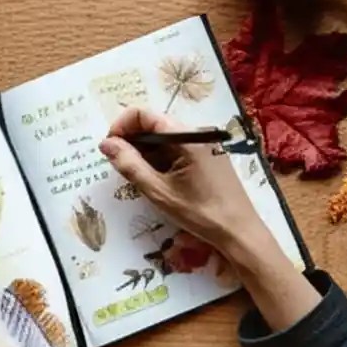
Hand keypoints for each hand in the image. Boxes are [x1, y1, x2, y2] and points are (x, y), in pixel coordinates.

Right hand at [100, 108, 319, 329]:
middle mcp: (196, 133)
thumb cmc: (201, 213)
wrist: (240, 232)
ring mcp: (203, 144)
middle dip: (131, 141)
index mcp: (186, 136)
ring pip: (164, 138)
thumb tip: (106, 144)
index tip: (109, 148)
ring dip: (145, 152)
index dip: (121, 126)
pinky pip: (177, 149)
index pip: (144, 114)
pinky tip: (157, 181)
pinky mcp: (207, 157)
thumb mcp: (159, 192)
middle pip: (154, 124)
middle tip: (119, 166)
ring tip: (138, 177)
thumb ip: (130, 165)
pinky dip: (160, 159)